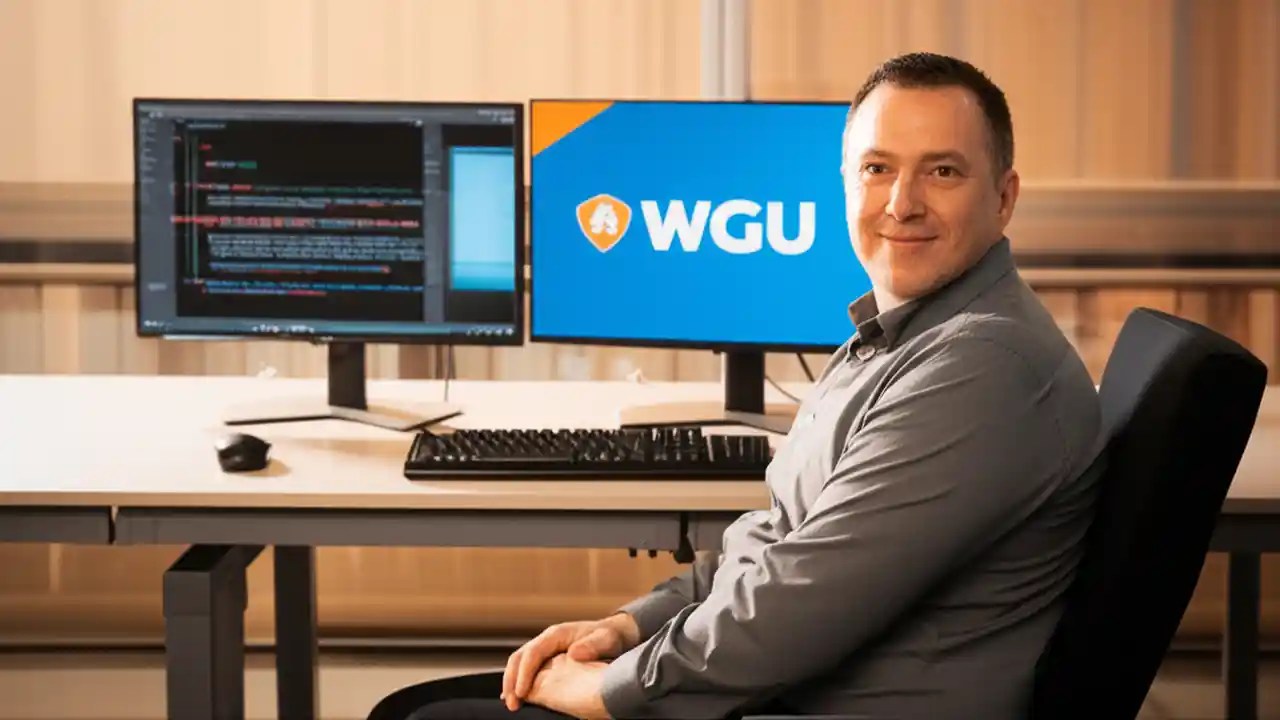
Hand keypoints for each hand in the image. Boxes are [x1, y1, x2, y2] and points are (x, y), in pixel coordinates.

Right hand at [502, 614, 639, 710]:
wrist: (616, 634)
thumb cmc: (611, 637)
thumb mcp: (607, 639)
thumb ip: (593, 645)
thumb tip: (573, 653)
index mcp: (557, 634)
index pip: (533, 652)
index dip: (524, 672)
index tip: (522, 692)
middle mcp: (547, 640)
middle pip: (520, 658)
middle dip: (512, 680)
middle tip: (512, 703)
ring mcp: (546, 649)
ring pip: (520, 664)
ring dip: (513, 683)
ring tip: (513, 704)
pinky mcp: (549, 660)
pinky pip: (529, 670)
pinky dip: (521, 684)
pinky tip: (521, 698)